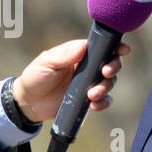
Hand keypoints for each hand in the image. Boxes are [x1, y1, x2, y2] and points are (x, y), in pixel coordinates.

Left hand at [12, 39, 129, 122]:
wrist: (28, 102)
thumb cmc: (36, 76)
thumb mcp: (46, 62)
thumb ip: (64, 55)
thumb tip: (83, 46)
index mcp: (80, 53)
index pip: (102, 46)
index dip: (116, 46)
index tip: (123, 49)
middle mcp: (88, 67)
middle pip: (111, 63)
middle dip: (113, 67)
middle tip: (105, 72)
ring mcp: (89, 84)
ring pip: (109, 83)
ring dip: (105, 87)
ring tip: (91, 95)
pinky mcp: (87, 100)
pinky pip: (104, 100)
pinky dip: (103, 103)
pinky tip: (94, 105)